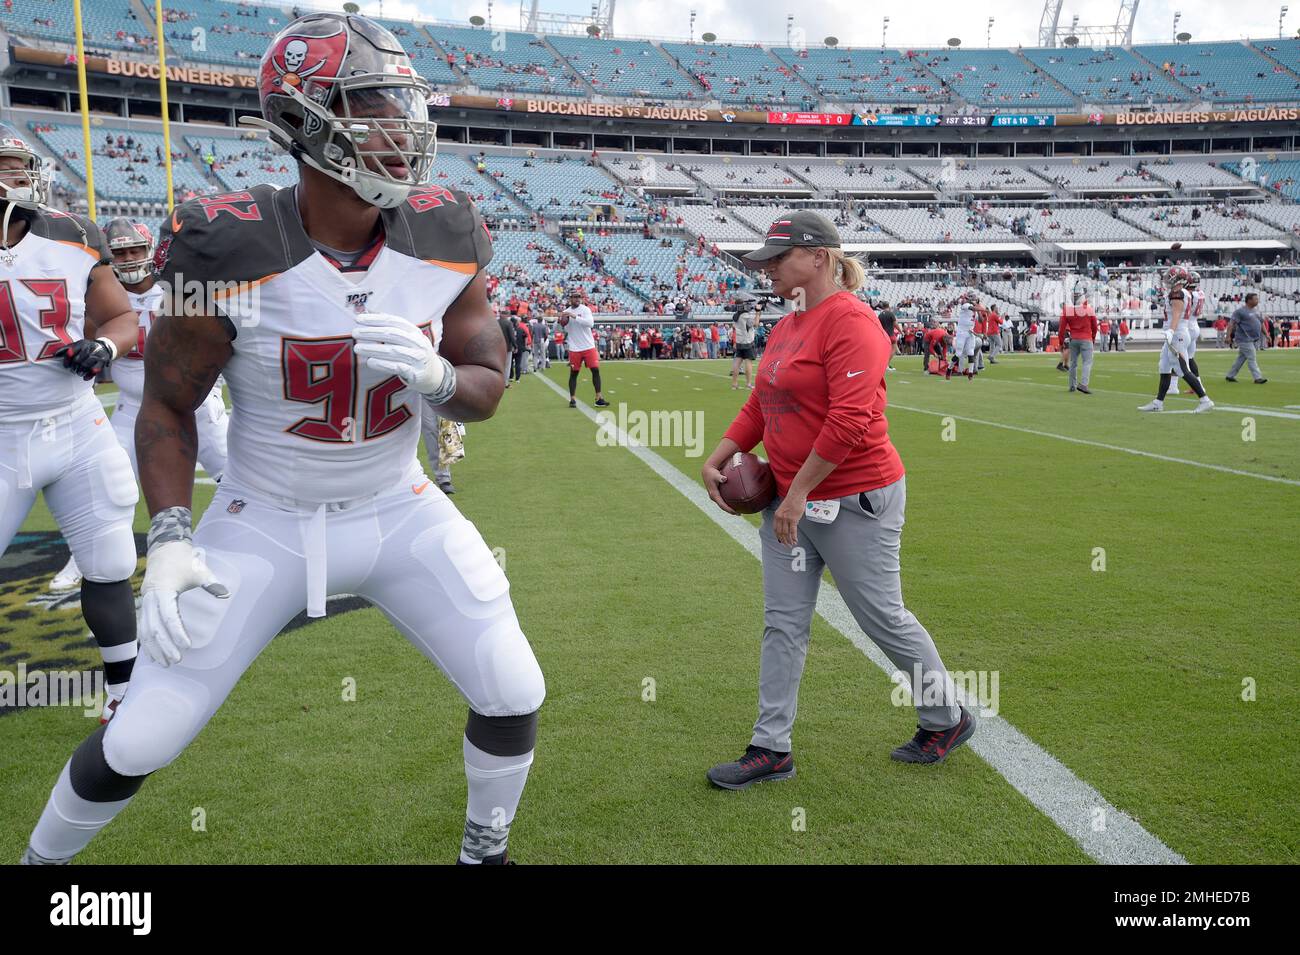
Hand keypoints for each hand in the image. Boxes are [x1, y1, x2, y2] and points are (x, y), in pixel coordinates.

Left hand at [58, 338, 114, 380]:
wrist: (105, 347)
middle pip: (77, 360)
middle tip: (72, 370)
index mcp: (81, 344)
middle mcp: (89, 348)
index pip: (71, 352)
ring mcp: (96, 355)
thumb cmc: (87, 347)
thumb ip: (66, 348)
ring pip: (85, 365)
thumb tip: (55, 355)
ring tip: (78, 373)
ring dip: (80, 371)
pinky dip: (89, 375)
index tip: (66, 366)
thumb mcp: (77, 344)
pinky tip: (85, 378)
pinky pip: (95, 370)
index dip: (67, 360)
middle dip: (73, 367)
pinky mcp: (102, 362)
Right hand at [138, 540, 228, 666]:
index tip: (187, 645)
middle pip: (154, 627)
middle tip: (176, 660)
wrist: (165, 550)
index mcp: (163, 591)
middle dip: (164, 646)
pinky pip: (143, 626)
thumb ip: (211, 583)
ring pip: (145, 630)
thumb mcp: (199, 569)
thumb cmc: (184, 561)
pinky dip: (147, 641)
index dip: (177, 632)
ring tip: (165, 663)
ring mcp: (145, 602)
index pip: (169, 616)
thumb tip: (226, 595)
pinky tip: (153, 654)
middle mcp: (150, 598)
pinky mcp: (145, 605)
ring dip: (154, 648)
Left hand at [352, 313, 455, 401]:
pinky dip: (383, 364)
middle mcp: (417, 343)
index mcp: (414, 331)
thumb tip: (369, 313)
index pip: (393, 321)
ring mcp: (418, 358)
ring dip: (373, 349)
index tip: (358, 319)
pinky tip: (370, 362)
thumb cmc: (415, 354)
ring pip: (392, 351)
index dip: (375, 319)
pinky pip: (397, 367)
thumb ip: (391, 328)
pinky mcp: (416, 373)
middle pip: (392, 334)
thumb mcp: (408, 338)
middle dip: (371, 333)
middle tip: (355, 333)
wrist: (435, 375)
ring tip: (357, 348)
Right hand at [702, 463, 736, 514]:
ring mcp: (715, 497)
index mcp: (714, 495)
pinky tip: (737, 502)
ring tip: (739, 511)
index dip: (728, 509)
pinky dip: (729, 503)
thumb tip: (725, 479)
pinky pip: (724, 501)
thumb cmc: (712, 473)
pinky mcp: (717, 495)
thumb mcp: (716, 475)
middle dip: (730, 511)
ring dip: (730, 508)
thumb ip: (720, 478)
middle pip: (723, 507)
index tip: (735, 512)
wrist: (707, 472)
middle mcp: (714, 498)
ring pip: (723, 505)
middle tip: (739, 514)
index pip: (722, 505)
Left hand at [773, 494, 805, 547]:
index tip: (781, 540)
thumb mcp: (784, 509)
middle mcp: (780, 518)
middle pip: (780, 533)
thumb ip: (783, 516)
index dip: (778, 536)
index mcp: (776, 515)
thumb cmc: (792, 500)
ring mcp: (786, 519)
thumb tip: (786, 524)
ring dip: (789, 540)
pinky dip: (793, 537)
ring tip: (791, 544)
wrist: (796, 494)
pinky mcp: (793, 519)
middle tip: (786, 545)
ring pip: (786, 533)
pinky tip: (795, 540)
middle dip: (783, 540)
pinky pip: (793, 531)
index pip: (775, 529)